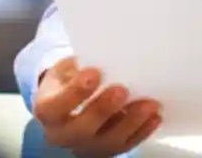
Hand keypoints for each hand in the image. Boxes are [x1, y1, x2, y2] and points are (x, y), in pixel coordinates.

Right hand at [32, 57, 161, 157]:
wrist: (68, 103)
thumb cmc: (69, 80)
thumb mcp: (65, 68)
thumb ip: (79, 66)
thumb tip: (105, 53)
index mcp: (47, 110)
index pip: (55, 107)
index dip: (74, 92)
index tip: (93, 73)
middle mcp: (62, 135)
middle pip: (82, 130)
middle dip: (103, 110)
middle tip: (122, 90)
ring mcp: (85, 147)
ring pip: (108, 142)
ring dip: (130, 123)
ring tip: (149, 104)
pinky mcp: (105, 151)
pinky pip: (125, 146)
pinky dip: (141, 132)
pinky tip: (154, 117)